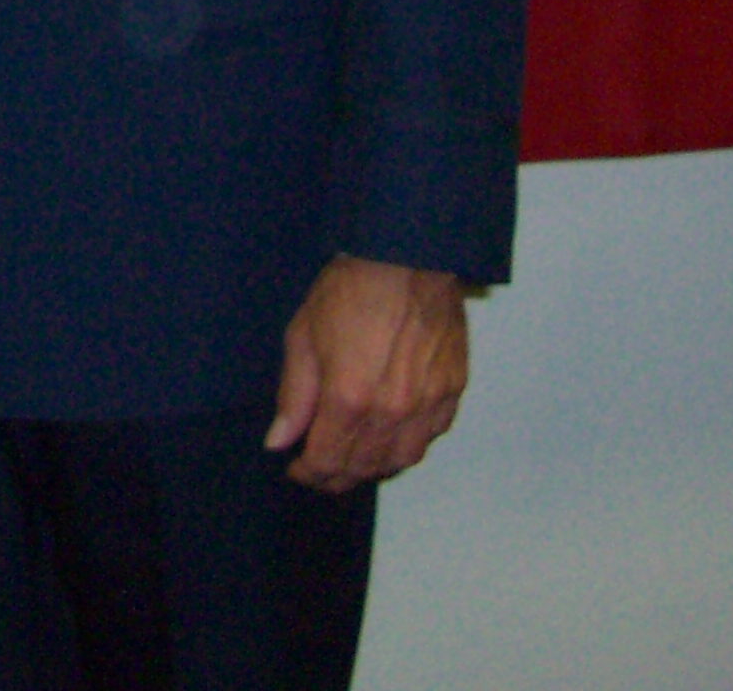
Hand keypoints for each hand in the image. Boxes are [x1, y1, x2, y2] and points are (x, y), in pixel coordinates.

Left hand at [267, 256, 468, 491]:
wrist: (408, 257)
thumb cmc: (349, 290)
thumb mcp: (304, 335)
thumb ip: (294, 396)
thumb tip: (280, 441)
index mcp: (348, 399)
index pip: (327, 461)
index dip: (308, 473)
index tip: (296, 466)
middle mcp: (392, 412)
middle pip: (364, 467)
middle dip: (337, 475)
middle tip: (321, 467)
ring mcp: (428, 405)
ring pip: (401, 460)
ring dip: (373, 467)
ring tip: (353, 457)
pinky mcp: (453, 391)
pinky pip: (431, 437)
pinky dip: (408, 445)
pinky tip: (391, 435)